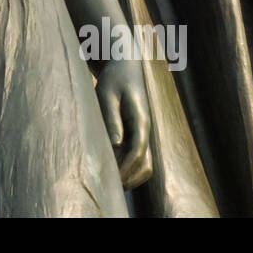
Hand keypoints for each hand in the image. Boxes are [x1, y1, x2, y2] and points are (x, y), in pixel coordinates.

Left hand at [95, 58, 152, 189]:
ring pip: (145, 165)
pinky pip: (138, 159)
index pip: (137, 153)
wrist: (125, 67)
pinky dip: (128, 169)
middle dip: (129, 178)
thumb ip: (111, 119)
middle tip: (107, 185)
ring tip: (108, 180)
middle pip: (145, 165)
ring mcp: (142, 135)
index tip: (110, 179)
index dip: (125, 169)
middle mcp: (145, 132)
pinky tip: (110, 168)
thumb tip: (114, 145)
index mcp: (140, 122)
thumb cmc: (114, 80)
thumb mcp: (107, 95)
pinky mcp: (136, 135)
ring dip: (130, 176)